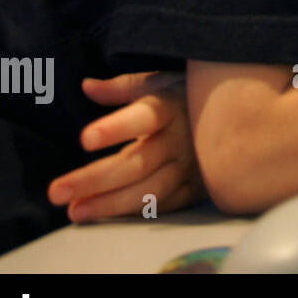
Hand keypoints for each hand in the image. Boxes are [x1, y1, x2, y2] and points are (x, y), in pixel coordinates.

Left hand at [47, 71, 206, 222]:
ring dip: (110, 204)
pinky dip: (135, 212)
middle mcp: (183, 138)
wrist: (241, 115)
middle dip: (94, 179)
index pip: (145, 116)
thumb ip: (122, 88)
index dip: (117, 128)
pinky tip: (105, 215)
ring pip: (150, 191)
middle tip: (56, 191)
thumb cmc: (190, 95)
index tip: (84, 139)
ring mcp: (192, 166)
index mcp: (173, 105)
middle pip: (137, 164)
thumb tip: (87, 87)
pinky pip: (166, 205)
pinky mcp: (198, 187)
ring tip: (74, 211)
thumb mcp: (161, 81)